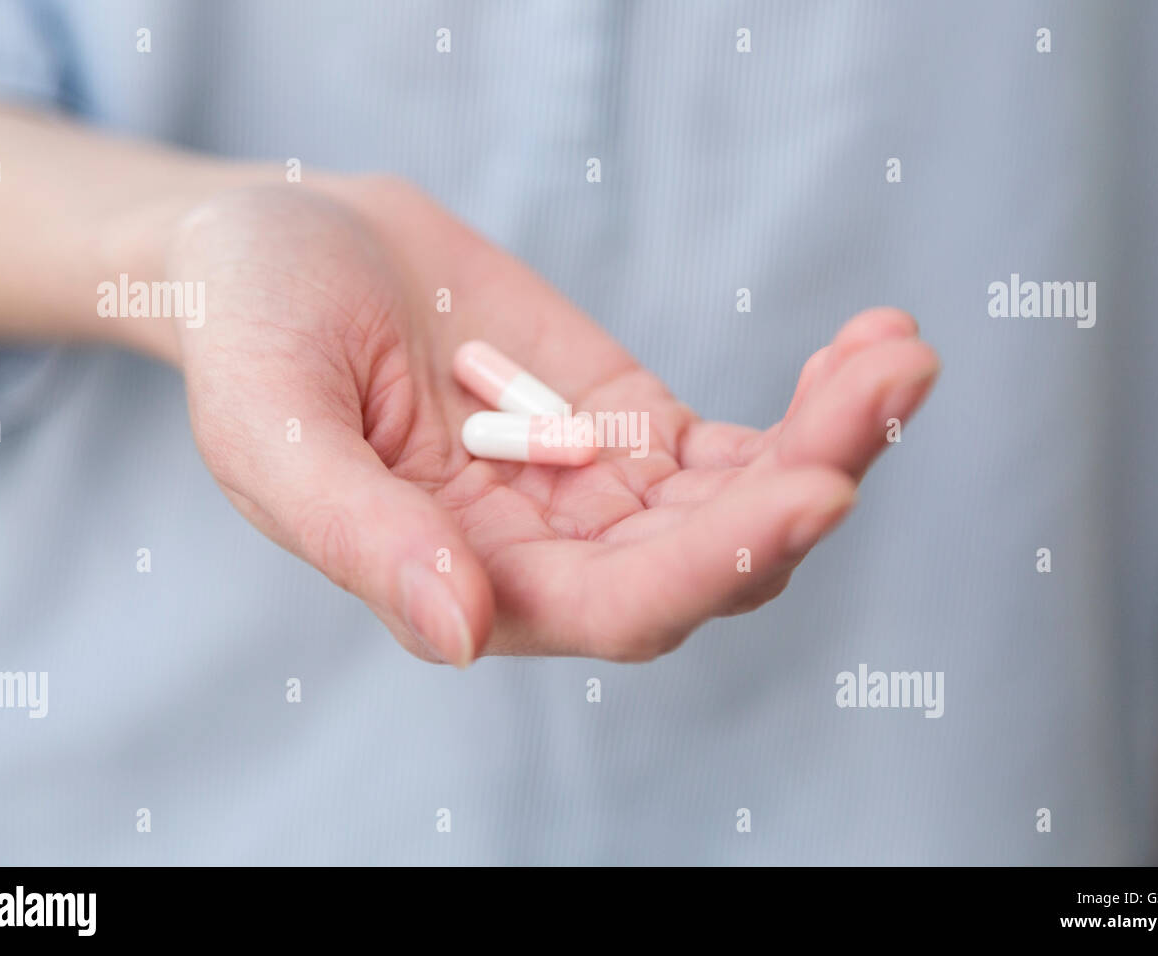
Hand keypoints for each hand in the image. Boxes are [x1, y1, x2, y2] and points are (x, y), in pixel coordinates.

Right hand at [163, 178, 939, 664]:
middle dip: (811, 482)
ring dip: (834, 438)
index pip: (619, 608)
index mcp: (470, 583)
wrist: (286, 248)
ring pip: (746, 502)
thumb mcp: (274, 429)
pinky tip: (872, 349)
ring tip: (903, 355)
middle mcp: (553, 559)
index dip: (717, 564)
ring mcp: (603, 493)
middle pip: (714, 559)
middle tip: (895, 387)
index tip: (816, 491)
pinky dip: (811, 406)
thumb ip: (360, 536)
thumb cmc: (254, 336)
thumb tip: (463, 635)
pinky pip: (741, 444)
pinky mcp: (631, 427)